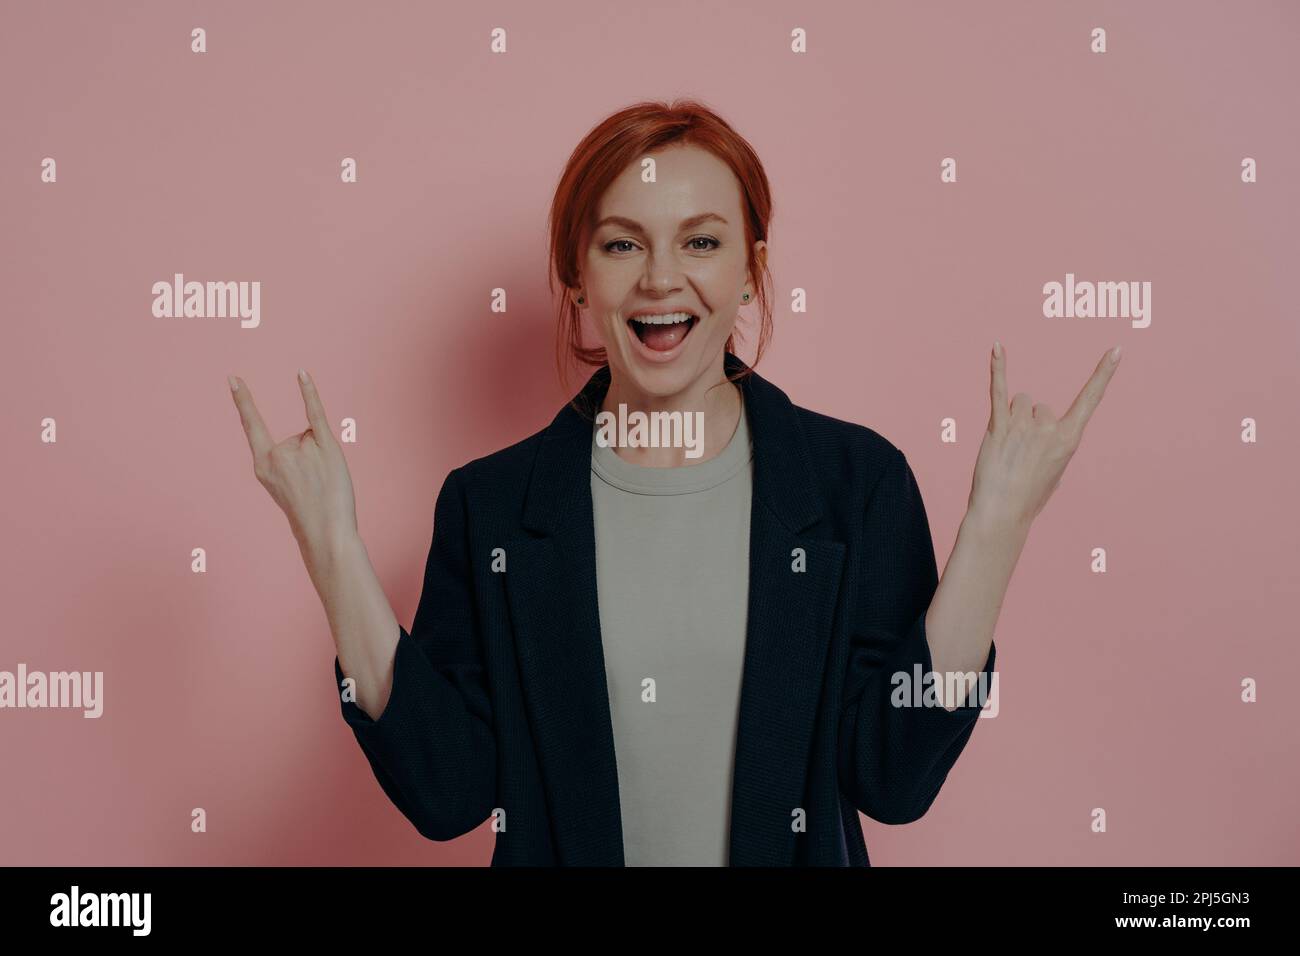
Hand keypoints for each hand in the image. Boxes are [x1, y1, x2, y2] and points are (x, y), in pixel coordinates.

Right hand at [229, 370, 358, 557]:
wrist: (326, 531)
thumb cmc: (308, 511)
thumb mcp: (283, 486)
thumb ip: (286, 456)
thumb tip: (303, 433)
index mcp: (263, 465)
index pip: (252, 426)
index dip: (244, 401)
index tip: (234, 378)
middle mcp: (279, 454)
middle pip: (296, 438)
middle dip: (309, 458)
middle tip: (314, 487)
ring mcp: (300, 448)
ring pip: (312, 438)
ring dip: (323, 456)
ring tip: (325, 483)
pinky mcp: (325, 445)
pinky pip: (315, 412)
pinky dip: (309, 393)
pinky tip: (301, 374)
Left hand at [966, 343, 1120, 532]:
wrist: (1003, 513)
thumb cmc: (1028, 496)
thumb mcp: (1054, 472)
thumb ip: (1052, 444)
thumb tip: (1039, 430)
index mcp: (1069, 439)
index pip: (1090, 399)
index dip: (1103, 373)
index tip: (1116, 350)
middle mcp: (1049, 428)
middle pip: (1038, 406)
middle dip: (1027, 424)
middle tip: (1018, 454)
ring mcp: (1023, 426)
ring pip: (1018, 402)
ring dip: (1010, 419)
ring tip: (1005, 447)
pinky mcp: (998, 427)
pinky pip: (998, 390)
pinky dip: (998, 368)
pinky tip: (998, 348)